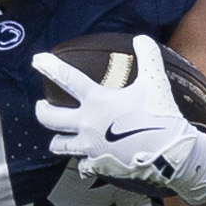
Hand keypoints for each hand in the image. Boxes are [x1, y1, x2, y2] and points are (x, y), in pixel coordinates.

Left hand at [33, 36, 205, 204]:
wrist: (169, 152)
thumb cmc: (160, 114)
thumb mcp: (155, 82)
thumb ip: (148, 58)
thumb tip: (142, 39)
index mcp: (97, 101)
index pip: (67, 79)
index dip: (50, 67)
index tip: (36, 60)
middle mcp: (87, 124)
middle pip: (50, 118)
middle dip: (42, 110)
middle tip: (41, 106)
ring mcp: (90, 147)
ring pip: (59, 145)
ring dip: (57, 140)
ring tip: (57, 139)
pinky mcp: (98, 165)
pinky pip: (83, 166)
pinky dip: (84, 163)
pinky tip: (86, 162)